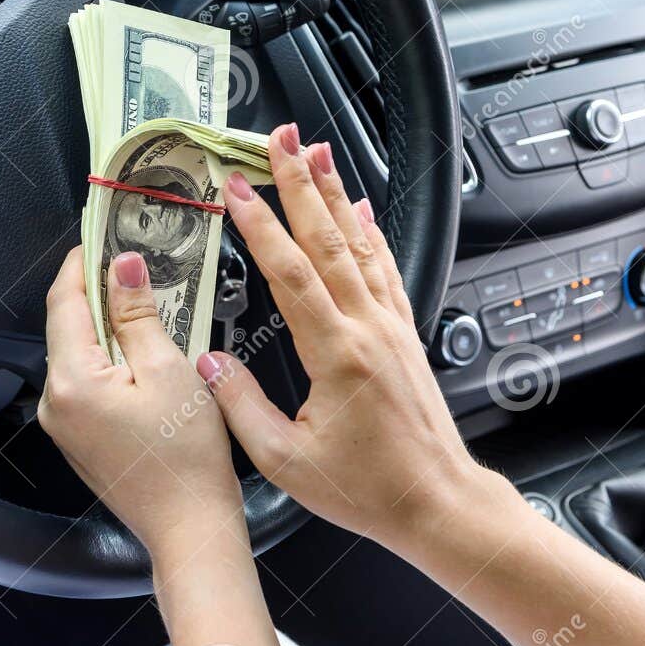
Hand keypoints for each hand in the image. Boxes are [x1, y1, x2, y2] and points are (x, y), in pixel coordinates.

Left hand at [38, 246, 244, 559]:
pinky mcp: (80, 437)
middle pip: (68, 326)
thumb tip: (120, 265)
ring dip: (107, 325)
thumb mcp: (169, 370)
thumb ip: (137, 314)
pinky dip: (111, 358)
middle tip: (131, 259)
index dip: (83, 262)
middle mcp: (54, 401)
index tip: (101, 233)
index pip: (65, 301)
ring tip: (145, 300)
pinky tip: (142, 350)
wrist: (190, 529)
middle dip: (98, 291)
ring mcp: (63, 423)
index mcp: (70, 380)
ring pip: (79, 353)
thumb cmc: (186, 457)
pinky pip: (88, 382)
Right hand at [197, 123, 483, 551]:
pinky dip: (370, 234)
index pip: (292, 273)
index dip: (261, 225)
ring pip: (360, 246)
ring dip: (335, 196)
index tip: (235, 188)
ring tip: (318, 153)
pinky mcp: (405, 337)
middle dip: (301, 184)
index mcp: (337, 356)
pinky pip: (385, 270)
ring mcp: (392, 329)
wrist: (437, 505)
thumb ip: (240, 407)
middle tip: (282, 139)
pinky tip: (361, 211)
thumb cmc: (367, 491)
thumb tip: (206, 364)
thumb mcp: (285, 461)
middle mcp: (369, 330)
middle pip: (330, 240)